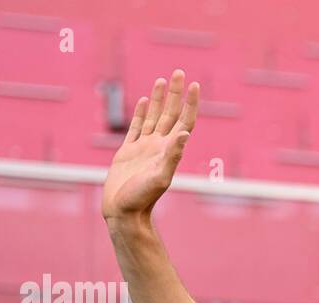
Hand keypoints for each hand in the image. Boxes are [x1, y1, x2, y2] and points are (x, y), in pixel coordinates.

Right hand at [102, 71, 199, 223]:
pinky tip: (144, 102)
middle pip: (170, 114)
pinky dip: (141, 113)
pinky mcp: (128, 153)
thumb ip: (173, 156)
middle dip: (175, 93)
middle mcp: (159, 147)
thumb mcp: (160, 177)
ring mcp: (144, 149)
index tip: (194, 84)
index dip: (189, 103)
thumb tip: (184, 134)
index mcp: (169, 150)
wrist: (124, 213)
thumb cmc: (142, 199)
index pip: (184, 121)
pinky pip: (136, 128)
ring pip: (153, 117)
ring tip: (162, 80)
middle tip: (179, 72)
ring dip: (158, 99)